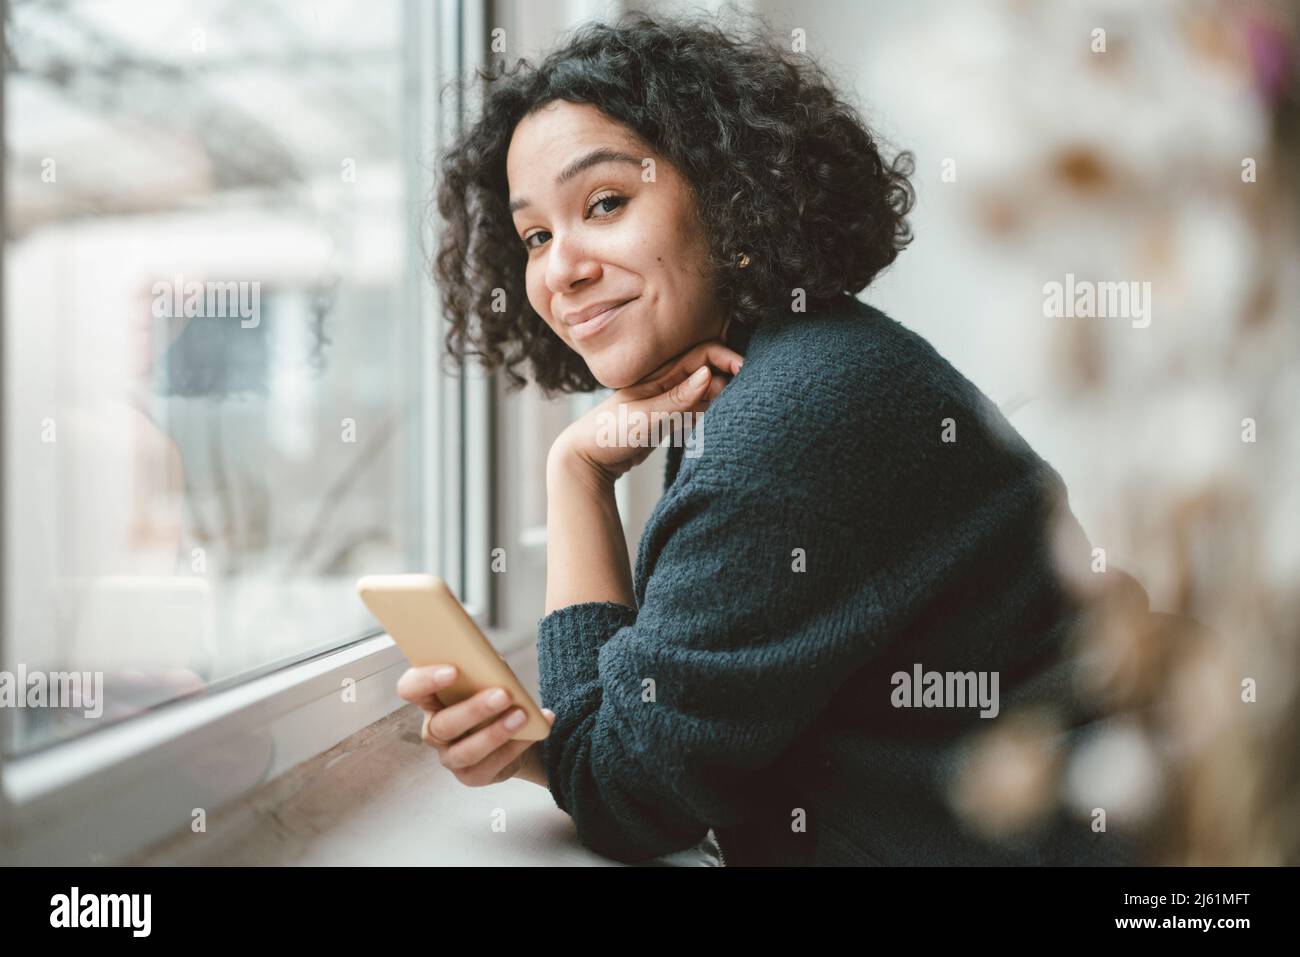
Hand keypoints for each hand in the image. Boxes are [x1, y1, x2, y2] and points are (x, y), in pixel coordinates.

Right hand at [396, 664, 555, 785]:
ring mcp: (450, 756)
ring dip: (496, 733)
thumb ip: (486, 669)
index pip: (410, 689)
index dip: (425, 680)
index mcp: (431, 699)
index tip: (453, 670)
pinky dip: (514, 748)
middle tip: (503, 694)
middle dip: (474, 710)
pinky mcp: (471, 776)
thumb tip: (495, 664)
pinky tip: (532, 733)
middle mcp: (434, 730)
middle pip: (442, 725)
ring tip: (522, 716)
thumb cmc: (495, 696)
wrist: (518, 732)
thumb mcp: (490, 677)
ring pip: (465, 751)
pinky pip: (489, 766)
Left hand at [552, 339, 743, 482]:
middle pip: (709, 371)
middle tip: (741, 399)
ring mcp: (670, 399)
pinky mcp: (671, 418)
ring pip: (707, 392)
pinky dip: (712, 414)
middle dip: (729, 379)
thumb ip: (679, 398)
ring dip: (722, 398)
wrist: (589, 457)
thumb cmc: (611, 433)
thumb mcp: (647, 416)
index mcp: (661, 373)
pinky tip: (720, 423)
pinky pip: (699, 410)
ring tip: (735, 411)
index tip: (744, 371)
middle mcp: (668, 382)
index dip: (726, 358)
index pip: (704, 353)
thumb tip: (710, 375)